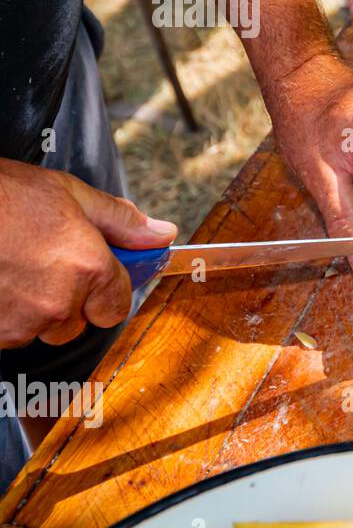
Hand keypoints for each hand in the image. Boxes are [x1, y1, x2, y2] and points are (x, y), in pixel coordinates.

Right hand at [0, 160, 176, 348]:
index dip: (105, 290)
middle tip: (43, 263)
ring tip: (13, 267)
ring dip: (32, 308)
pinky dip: (5, 312)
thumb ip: (121, 221)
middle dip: (68, 299)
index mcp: (89, 270)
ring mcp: (21, 323)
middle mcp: (59, 303)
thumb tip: (161, 233)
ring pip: (40, 328)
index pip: (117, 306)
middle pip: (78, 322)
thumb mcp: (70, 194)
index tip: (94, 273)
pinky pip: (9, 333)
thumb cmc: (3, 197)